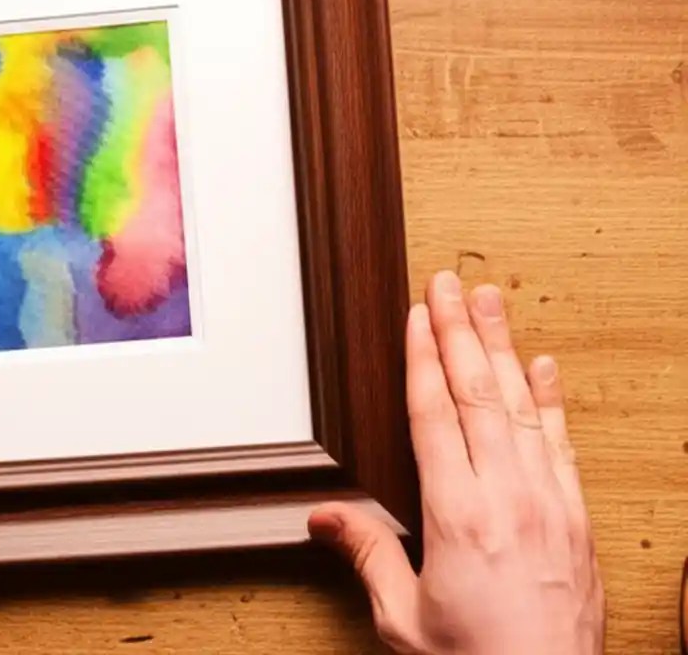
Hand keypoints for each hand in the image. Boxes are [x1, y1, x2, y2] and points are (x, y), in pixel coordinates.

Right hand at [308, 271, 603, 653]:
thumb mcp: (403, 618)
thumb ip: (368, 557)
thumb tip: (324, 517)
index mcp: (457, 516)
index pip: (435, 415)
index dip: (423, 358)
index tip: (418, 316)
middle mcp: (508, 498)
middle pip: (477, 393)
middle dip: (460, 332)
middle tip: (450, 283)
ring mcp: (549, 504)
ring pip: (520, 407)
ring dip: (503, 348)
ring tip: (493, 302)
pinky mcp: (577, 520)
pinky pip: (560, 444)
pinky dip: (549, 402)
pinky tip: (543, 369)